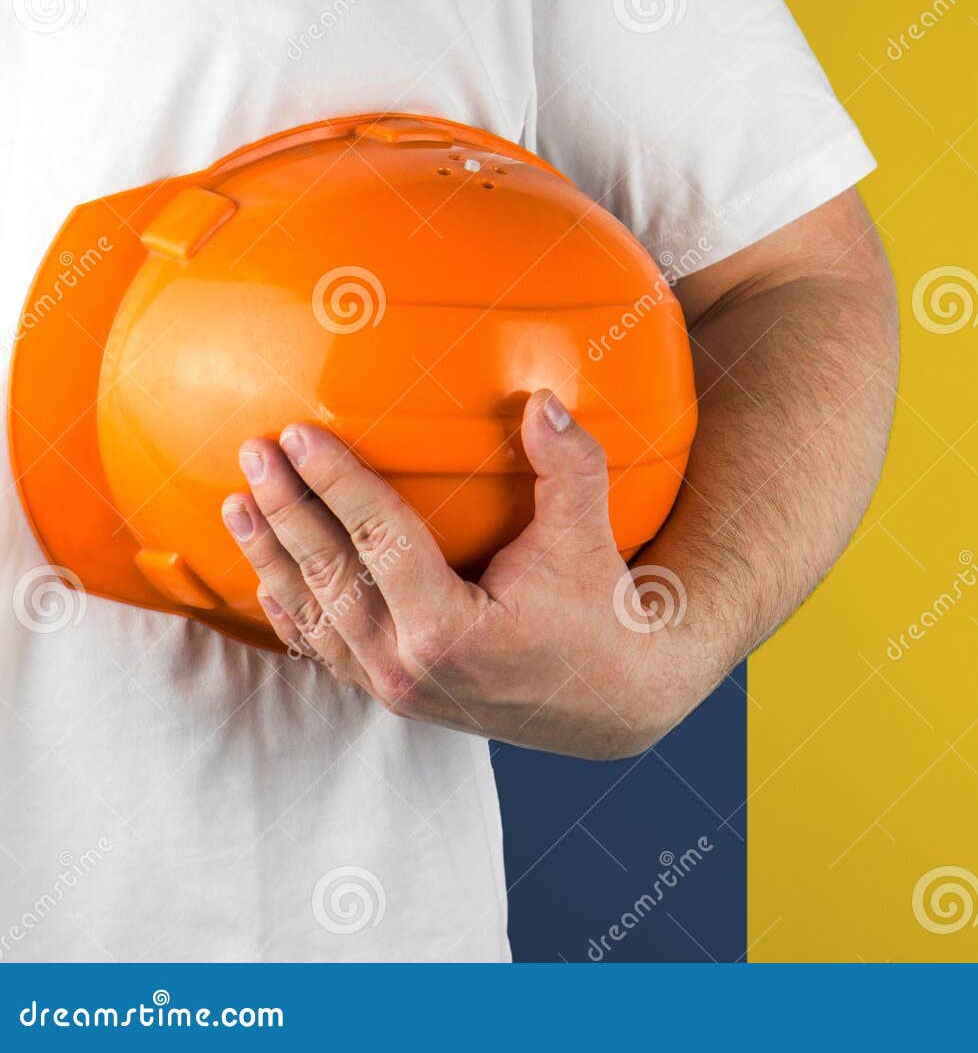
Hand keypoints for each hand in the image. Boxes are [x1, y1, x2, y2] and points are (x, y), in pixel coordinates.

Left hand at [220, 391, 689, 759]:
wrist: (611, 703)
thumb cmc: (601, 617)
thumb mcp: (589, 538)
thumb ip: (568, 467)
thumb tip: (541, 401)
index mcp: (447, 628)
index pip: (376, 540)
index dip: (335, 482)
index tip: (299, 435)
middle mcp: (407, 666)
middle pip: (329, 576)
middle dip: (285, 510)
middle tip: (254, 453)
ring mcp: (396, 688)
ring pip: (315, 616)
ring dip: (272, 558)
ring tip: (239, 503)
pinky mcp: (397, 695)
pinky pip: (327, 651)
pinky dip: (292, 611)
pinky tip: (269, 576)